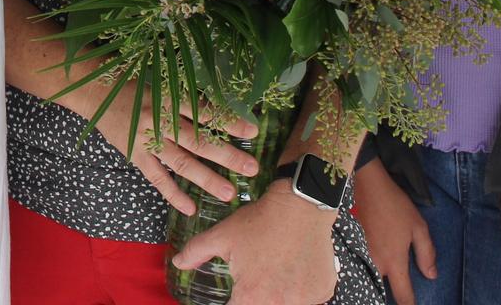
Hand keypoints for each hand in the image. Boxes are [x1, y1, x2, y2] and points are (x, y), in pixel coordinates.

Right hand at [95, 94, 258, 216]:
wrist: (96, 94)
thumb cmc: (134, 86)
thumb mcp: (161, 84)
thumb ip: (186, 99)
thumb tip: (220, 112)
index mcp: (169, 97)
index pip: (205, 112)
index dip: (229, 122)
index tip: (252, 131)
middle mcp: (160, 119)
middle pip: (198, 140)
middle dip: (227, 156)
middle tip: (251, 168)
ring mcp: (147, 140)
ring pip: (181, 162)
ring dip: (206, 179)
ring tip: (228, 192)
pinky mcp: (135, 155)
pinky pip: (157, 178)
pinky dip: (173, 194)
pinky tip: (190, 207)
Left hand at [173, 184, 337, 303]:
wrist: (300, 205)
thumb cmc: (261, 221)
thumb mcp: (222, 235)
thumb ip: (196, 252)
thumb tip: (178, 262)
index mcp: (252, 297)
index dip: (234, 301)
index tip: (237, 292)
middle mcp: (280, 304)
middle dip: (256, 296)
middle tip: (259, 276)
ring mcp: (305, 300)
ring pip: (286, 304)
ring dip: (279, 295)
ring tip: (277, 270)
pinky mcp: (322, 292)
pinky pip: (308, 298)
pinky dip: (300, 289)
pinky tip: (295, 268)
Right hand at [353, 158, 435, 304]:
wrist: (364, 183)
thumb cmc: (394, 205)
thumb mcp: (418, 226)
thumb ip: (426, 253)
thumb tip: (431, 276)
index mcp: (394, 262)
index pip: (403, 296)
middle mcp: (375, 264)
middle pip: (382, 290)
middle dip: (389, 295)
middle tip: (396, 288)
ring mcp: (359, 256)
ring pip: (368, 279)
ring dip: (374, 284)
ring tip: (379, 282)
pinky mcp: (349, 247)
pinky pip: (356, 267)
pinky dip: (361, 272)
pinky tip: (363, 271)